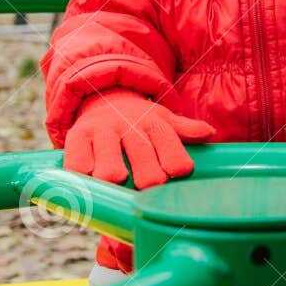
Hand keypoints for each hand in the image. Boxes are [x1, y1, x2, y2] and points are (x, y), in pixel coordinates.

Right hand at [63, 89, 214, 188]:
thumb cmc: (138, 122)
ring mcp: (101, 132)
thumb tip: (209, 132)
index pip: (168, 141)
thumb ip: (185, 130)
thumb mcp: (163, 121)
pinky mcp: (77, 138)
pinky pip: (77, 163)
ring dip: (114, 174)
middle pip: (140, 153)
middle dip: (148, 174)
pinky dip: (82, 177)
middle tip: (150, 186)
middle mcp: (127, 125)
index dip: (175, 160)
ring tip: (117, 183)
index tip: (178, 173)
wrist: (101, 99)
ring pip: (108, 162)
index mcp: (152, 122)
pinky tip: (89, 184)